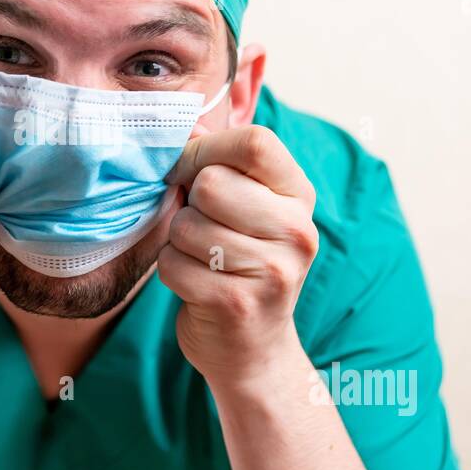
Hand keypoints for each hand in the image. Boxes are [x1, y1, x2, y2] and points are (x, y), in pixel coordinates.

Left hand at [158, 125, 318, 388]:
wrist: (253, 348)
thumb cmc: (238, 263)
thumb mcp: (244, 207)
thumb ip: (218, 160)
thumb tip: (185, 120)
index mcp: (298, 196)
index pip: (254, 142)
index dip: (207, 149)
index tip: (192, 170)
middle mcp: (297, 231)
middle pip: (211, 183)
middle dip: (189, 204)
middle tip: (203, 228)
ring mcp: (273, 271)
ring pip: (187, 226)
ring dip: (178, 242)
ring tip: (203, 260)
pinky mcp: (237, 304)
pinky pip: (173, 264)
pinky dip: (172, 272)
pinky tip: (196, 285)